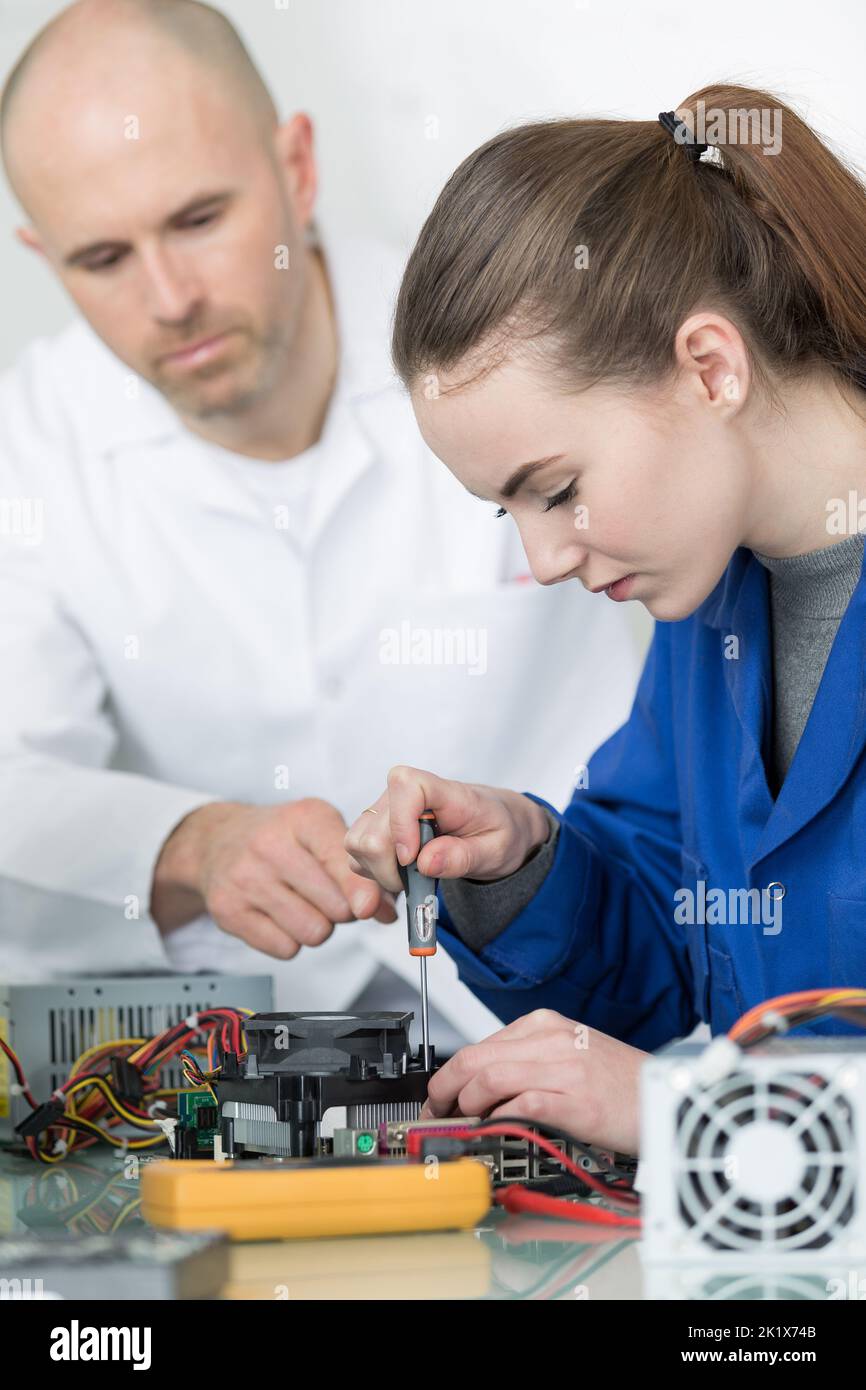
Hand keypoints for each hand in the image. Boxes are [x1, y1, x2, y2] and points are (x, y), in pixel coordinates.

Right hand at [151, 798, 396, 957]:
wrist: (217, 840)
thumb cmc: (281, 837)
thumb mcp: (322, 832)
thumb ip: (359, 869)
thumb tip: (388, 912)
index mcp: (304, 818)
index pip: (343, 862)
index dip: (364, 890)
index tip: (372, 905)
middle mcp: (270, 845)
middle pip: (337, 907)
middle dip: (343, 910)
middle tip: (328, 895)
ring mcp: (245, 879)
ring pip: (314, 932)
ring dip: (318, 926)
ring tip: (303, 903)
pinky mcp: (228, 910)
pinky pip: (286, 949)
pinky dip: (291, 940)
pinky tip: (280, 915)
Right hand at [344, 764, 550, 894]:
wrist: (493, 826)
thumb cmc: (497, 831)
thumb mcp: (496, 850)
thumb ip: (463, 856)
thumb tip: (426, 863)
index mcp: (443, 790)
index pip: (405, 785)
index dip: (401, 824)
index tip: (411, 859)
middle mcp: (404, 794)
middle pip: (372, 833)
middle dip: (391, 870)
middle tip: (421, 882)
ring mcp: (385, 810)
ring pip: (357, 847)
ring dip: (381, 875)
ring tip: (413, 880)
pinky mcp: (374, 828)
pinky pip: (356, 857)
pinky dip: (375, 877)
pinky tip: (401, 880)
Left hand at [419, 1009, 646, 1154]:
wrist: (666, 1098)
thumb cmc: (619, 1083)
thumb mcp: (568, 1055)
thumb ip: (527, 1062)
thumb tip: (479, 1085)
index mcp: (546, 1025)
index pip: (480, 1045)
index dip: (450, 1075)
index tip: (440, 1097)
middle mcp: (552, 1039)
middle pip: (475, 1057)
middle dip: (444, 1089)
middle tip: (437, 1114)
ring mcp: (564, 1067)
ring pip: (490, 1076)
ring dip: (465, 1105)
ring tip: (462, 1125)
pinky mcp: (576, 1099)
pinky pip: (520, 1103)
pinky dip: (497, 1117)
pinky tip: (493, 1129)